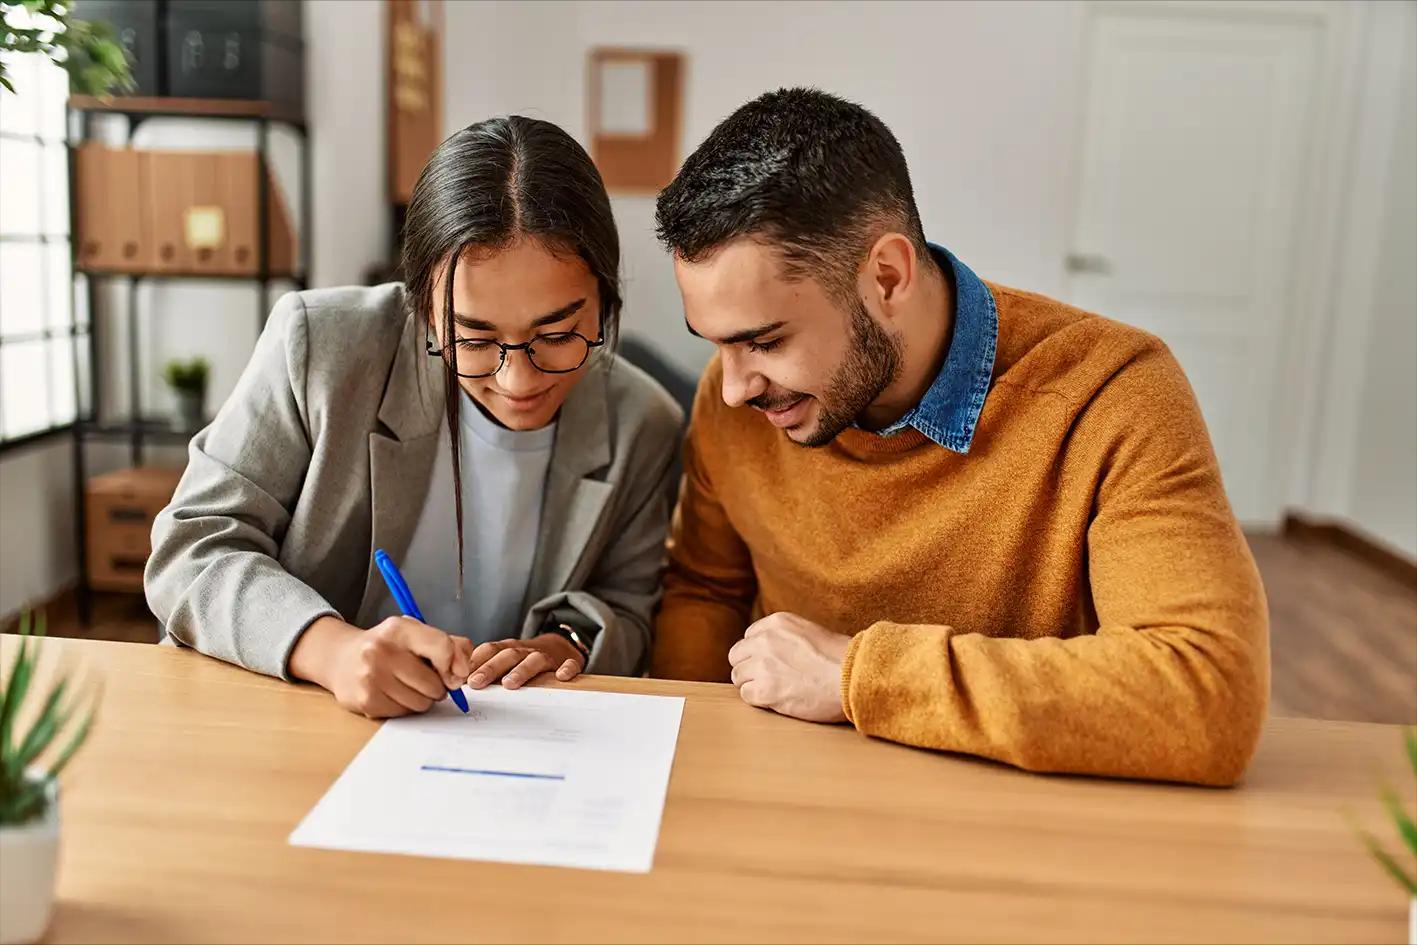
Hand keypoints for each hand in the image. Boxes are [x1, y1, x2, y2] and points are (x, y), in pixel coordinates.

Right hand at [290, 616, 472, 718]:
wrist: (340, 658)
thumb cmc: (388, 646)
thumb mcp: (416, 634)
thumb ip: (450, 645)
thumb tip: (463, 672)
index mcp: (400, 629)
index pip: (442, 647)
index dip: (456, 665)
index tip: (455, 673)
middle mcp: (382, 650)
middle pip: (434, 684)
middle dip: (437, 686)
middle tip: (424, 679)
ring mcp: (371, 676)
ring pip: (421, 702)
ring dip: (421, 699)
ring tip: (407, 685)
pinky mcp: (365, 700)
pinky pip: (403, 713)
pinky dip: (404, 707)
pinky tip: (392, 693)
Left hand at [466, 633, 584, 689]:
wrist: (560, 647)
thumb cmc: (525, 658)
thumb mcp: (504, 658)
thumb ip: (484, 667)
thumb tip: (456, 683)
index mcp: (508, 649)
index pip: (489, 650)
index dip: (475, 662)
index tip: (460, 677)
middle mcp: (525, 650)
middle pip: (507, 656)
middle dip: (491, 668)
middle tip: (476, 682)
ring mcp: (546, 656)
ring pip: (534, 660)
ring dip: (521, 670)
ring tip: (509, 684)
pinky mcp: (566, 662)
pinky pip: (568, 664)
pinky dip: (565, 669)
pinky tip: (560, 677)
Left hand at [727, 612, 850, 722]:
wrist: (854, 676)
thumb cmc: (840, 658)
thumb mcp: (809, 631)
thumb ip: (783, 636)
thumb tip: (764, 651)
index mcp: (776, 622)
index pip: (748, 638)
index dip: (758, 653)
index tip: (772, 663)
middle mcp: (765, 640)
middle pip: (737, 657)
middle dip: (749, 668)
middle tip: (769, 679)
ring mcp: (763, 665)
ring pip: (738, 677)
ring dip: (753, 685)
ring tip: (777, 690)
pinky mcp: (765, 690)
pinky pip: (746, 695)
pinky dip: (760, 700)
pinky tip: (779, 699)